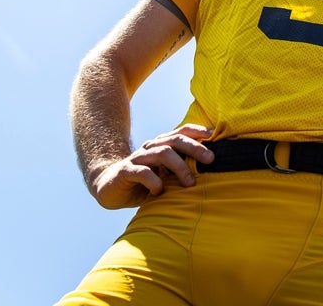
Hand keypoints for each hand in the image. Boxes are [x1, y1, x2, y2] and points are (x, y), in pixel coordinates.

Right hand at [87, 124, 214, 209]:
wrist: (109, 187)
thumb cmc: (143, 182)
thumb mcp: (165, 175)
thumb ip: (181, 169)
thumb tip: (211, 171)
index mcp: (160, 145)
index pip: (180, 132)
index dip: (197, 131)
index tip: (213, 135)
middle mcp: (150, 148)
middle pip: (175, 141)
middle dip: (195, 148)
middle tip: (211, 160)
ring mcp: (138, 158)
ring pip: (162, 153)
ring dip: (180, 167)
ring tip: (190, 183)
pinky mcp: (126, 171)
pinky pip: (143, 172)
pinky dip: (155, 181)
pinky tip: (160, 191)